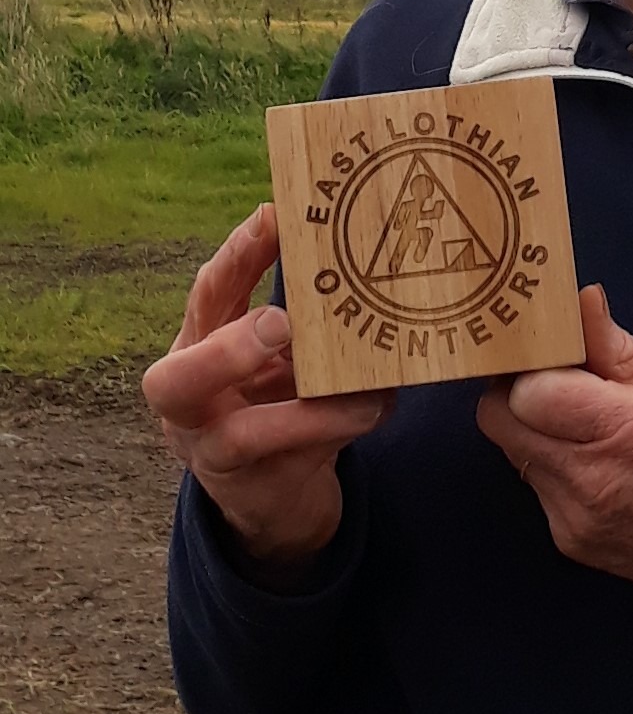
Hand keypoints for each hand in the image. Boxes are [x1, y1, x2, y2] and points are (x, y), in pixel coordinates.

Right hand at [141, 203, 392, 584]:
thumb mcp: (282, 353)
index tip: (272, 216)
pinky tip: (376, 408)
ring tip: (361, 391)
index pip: (207, 297)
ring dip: (306, 410)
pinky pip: (294, 464)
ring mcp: (213, 455)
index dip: (235, 257)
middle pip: (175, 381)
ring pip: (240, 436)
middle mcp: (190, 404)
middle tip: (280, 323)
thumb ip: (304, 316)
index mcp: (197, 349)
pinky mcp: (253, 491)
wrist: (272, 497)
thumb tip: (368, 254)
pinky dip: (337, 433)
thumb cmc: (277, 401)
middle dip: (227, 350)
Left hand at [476, 286, 632, 654]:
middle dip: (518, 387)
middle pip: (499, 418)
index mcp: (631, 432)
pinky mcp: (569, 541)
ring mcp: (574, 518)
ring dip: (533, 424)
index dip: (535, 361)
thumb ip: (623, 349)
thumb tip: (581, 304)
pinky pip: (535, 483)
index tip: (555, 348)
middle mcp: (592, 481)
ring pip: (512, 449)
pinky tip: (594, 457)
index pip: (530, 389)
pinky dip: (552, 460)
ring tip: (584, 417)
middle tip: (556, 375)